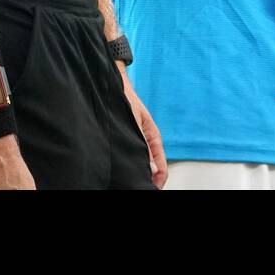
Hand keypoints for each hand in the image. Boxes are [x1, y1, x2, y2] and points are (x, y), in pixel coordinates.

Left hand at [117, 62, 167, 187]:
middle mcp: (145, 142)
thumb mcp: (135, 122)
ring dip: (137, 172)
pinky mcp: (125, 140)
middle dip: (147, 179)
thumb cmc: (125, 99)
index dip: (158, 181)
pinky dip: (129, 165)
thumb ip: (144, 145)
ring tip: (129, 180)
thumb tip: (153, 170)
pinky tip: (122, 169)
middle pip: (152, 169)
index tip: (150, 189)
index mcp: (153, 138)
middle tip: (137, 186)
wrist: (112, 85)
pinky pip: (131, 156)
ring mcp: (135, 141)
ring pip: (140, 163)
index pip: (161, 167)